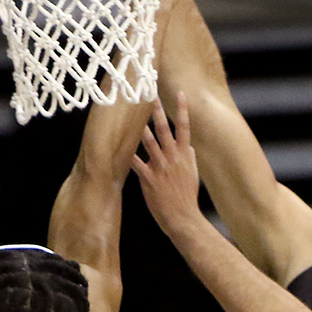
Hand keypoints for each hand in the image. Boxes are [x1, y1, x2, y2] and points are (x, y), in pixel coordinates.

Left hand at [130, 94, 204, 236]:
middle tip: (149, 94)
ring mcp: (161, 167)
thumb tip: (190, 147)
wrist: (183, 218)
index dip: (183, 110)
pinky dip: (128, 154)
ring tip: (132, 113)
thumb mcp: (193, 174)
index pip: (185, 128)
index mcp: (185, 155)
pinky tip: (118, 145)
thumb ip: (190, 158)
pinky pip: (136, 162)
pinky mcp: (149, 178)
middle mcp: (173, 158)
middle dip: (157, 111)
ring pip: (149, 142)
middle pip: (164, 129)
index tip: (180, 93)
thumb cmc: (187, 197)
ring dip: (141, 126)